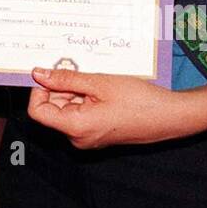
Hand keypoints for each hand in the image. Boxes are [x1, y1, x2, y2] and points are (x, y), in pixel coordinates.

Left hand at [27, 68, 203, 148]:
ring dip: (75, 90)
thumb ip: (65, 79)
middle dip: (61, 86)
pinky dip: (85, 98)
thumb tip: (38, 74)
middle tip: (80, 69)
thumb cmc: (138, 100)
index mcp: (75, 127)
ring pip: (67, 108)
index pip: (37, 111)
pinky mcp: (97, 133)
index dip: (40, 89)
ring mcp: (87, 137)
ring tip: (97, 80)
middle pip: (53, 108)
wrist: (169, 117)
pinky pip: (81, 113)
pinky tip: (102, 88)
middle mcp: (78, 138)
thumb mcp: (99, 83)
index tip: (53, 72)